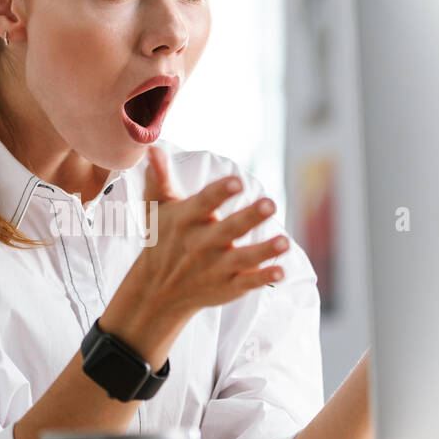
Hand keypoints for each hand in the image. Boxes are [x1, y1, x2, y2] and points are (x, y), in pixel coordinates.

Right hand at [132, 145, 287, 315]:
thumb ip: (159, 179)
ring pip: (243, 258)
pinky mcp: (228, 286)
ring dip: (264, 251)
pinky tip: (281, 271)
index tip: (236, 182)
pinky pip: (247, 283)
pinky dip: (263, 278)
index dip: (220, 192)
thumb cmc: (162, 240)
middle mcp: (202, 243)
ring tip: (284, 242)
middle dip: (250, 217)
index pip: (204, 203)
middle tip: (270, 204)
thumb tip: (154, 147)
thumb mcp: (156, 209)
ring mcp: (216, 267)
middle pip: (229, 229)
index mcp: (187, 220)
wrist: (156, 291)